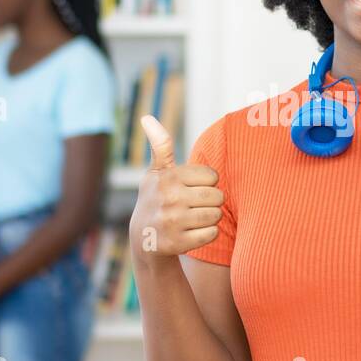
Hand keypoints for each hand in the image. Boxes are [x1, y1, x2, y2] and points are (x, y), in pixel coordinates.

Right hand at [129, 114, 224, 260]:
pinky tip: (194, 231)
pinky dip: (208, 233)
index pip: (212, 176)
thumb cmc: (157, 197)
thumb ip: (160, 145)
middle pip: (217, 197)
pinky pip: (211, 234)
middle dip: (212, 201)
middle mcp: (169, 198)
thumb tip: (147, 117)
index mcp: (168, 177)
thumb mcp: (156, 171)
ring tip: (196, 217)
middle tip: (197, 205)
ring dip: (212, 217)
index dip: (208, 183)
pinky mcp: (177, 243)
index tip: (195, 187)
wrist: (144, 237)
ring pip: (216, 215)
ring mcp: (172, 222)